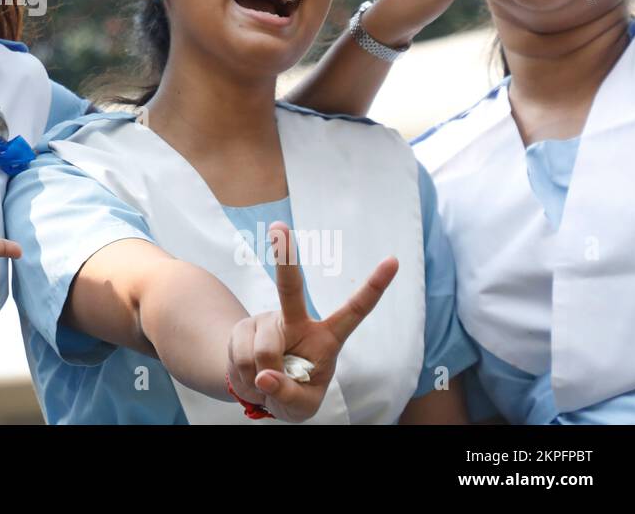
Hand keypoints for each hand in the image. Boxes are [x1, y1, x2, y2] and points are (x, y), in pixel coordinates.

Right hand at [226, 222, 398, 422]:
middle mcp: (295, 321)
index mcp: (326, 338)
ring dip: (259, 375)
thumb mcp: (300, 406)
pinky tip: (250, 376)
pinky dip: (243, 374)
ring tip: (264, 381)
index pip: (355, 311)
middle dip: (285, 257)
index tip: (393, 261)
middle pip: (290, 288)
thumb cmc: (292, 394)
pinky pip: (241, 354)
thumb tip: (264, 375)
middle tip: (279, 227)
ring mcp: (267, 322)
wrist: (258, 391)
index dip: (374, 287)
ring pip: (263, 348)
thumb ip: (288, 392)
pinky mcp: (243, 327)